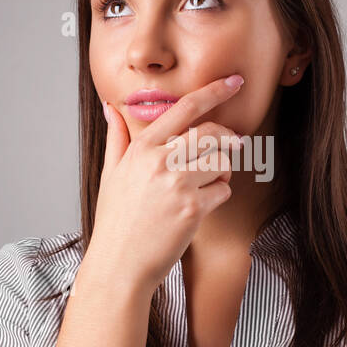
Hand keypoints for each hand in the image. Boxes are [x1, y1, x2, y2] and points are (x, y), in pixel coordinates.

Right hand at [89, 74, 245, 295]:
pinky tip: (200, 207)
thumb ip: (118, 138)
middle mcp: (160, 161)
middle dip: (229, 137)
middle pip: (212, 132)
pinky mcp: (193, 209)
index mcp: (142, 147)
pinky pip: (223, 191)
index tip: (234, 82)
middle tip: (235, 144)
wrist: (119, 264)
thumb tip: (111, 108)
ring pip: (222, 162)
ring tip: (207, 185)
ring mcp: (178, 184)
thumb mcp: (111, 173)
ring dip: (223, 172)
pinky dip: (219, 197)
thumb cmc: (116, 221)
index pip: (185, 108)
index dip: (214, 91)